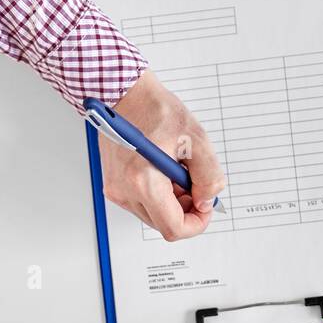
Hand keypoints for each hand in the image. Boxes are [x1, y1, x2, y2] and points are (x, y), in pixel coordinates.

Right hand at [100, 70, 225, 240]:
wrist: (124, 94)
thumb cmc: (154, 109)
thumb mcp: (196, 140)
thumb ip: (209, 177)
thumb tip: (206, 200)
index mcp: (143, 182)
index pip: (174, 228)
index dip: (197, 223)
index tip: (205, 207)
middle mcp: (125, 191)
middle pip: (164, 224)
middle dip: (185, 210)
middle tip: (193, 184)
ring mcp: (116, 189)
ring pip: (153, 215)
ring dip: (172, 201)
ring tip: (177, 171)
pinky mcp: (114, 185)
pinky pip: (142, 203)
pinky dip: (158, 194)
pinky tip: (163, 171)